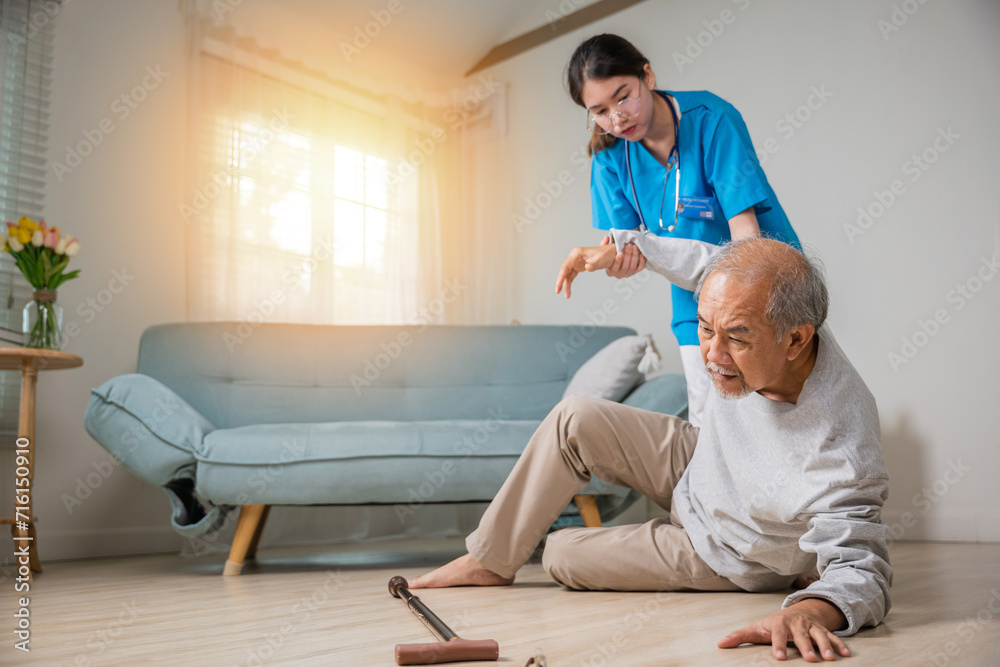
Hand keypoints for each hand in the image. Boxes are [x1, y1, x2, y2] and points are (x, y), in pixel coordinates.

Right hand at [555, 244, 616, 297]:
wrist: (611, 253)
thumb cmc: (605, 255)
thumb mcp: (601, 260)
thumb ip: (594, 264)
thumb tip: (587, 267)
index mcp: (577, 253)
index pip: (566, 266)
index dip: (561, 276)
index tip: (558, 285)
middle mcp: (574, 256)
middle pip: (564, 270)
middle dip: (560, 281)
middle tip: (557, 291)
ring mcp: (575, 262)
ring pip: (566, 274)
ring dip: (565, 285)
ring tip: (566, 295)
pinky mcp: (578, 266)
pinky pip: (571, 276)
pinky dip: (569, 284)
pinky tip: (568, 292)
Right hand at [600, 234, 645, 278]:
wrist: (617, 257)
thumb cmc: (610, 255)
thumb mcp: (604, 250)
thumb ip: (604, 244)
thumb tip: (606, 237)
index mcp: (610, 272)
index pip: (614, 269)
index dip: (618, 261)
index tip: (620, 253)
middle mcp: (619, 275)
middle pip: (625, 267)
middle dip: (628, 255)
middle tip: (629, 245)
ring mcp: (627, 274)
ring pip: (632, 267)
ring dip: (634, 256)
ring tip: (634, 247)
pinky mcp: (634, 272)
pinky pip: (640, 268)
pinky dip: (641, 261)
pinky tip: (641, 253)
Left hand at [718, 599, 849, 661]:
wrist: (794, 612)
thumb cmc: (772, 625)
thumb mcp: (756, 629)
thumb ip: (739, 637)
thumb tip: (720, 644)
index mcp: (779, 624)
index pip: (777, 634)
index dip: (778, 645)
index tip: (779, 658)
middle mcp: (796, 624)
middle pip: (801, 635)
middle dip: (806, 646)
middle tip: (810, 659)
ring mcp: (811, 626)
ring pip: (819, 635)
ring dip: (825, 646)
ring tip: (829, 659)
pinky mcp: (822, 630)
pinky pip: (833, 637)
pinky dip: (840, 645)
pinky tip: (846, 655)